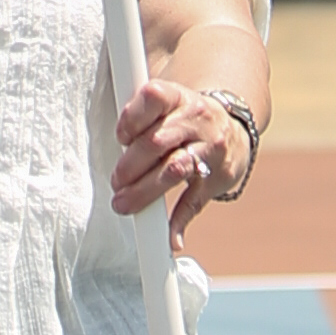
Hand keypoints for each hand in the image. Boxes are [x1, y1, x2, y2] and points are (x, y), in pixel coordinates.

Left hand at [112, 78, 253, 227]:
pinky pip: (196, 201)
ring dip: (146, 191)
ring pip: (175, 169)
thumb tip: (103, 97)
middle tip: (115, 181)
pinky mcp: (218, 177)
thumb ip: (136, 108)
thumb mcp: (164, 102)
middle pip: (157, 141)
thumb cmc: (181, 117)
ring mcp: (210, 149)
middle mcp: (197, 119)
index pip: (153, 97)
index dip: (132, 118)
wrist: (232, 127)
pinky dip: (179, 222)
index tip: (120, 136)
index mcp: (178, 96)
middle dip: (131, 165)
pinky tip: (168, 238)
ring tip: (124, 204)